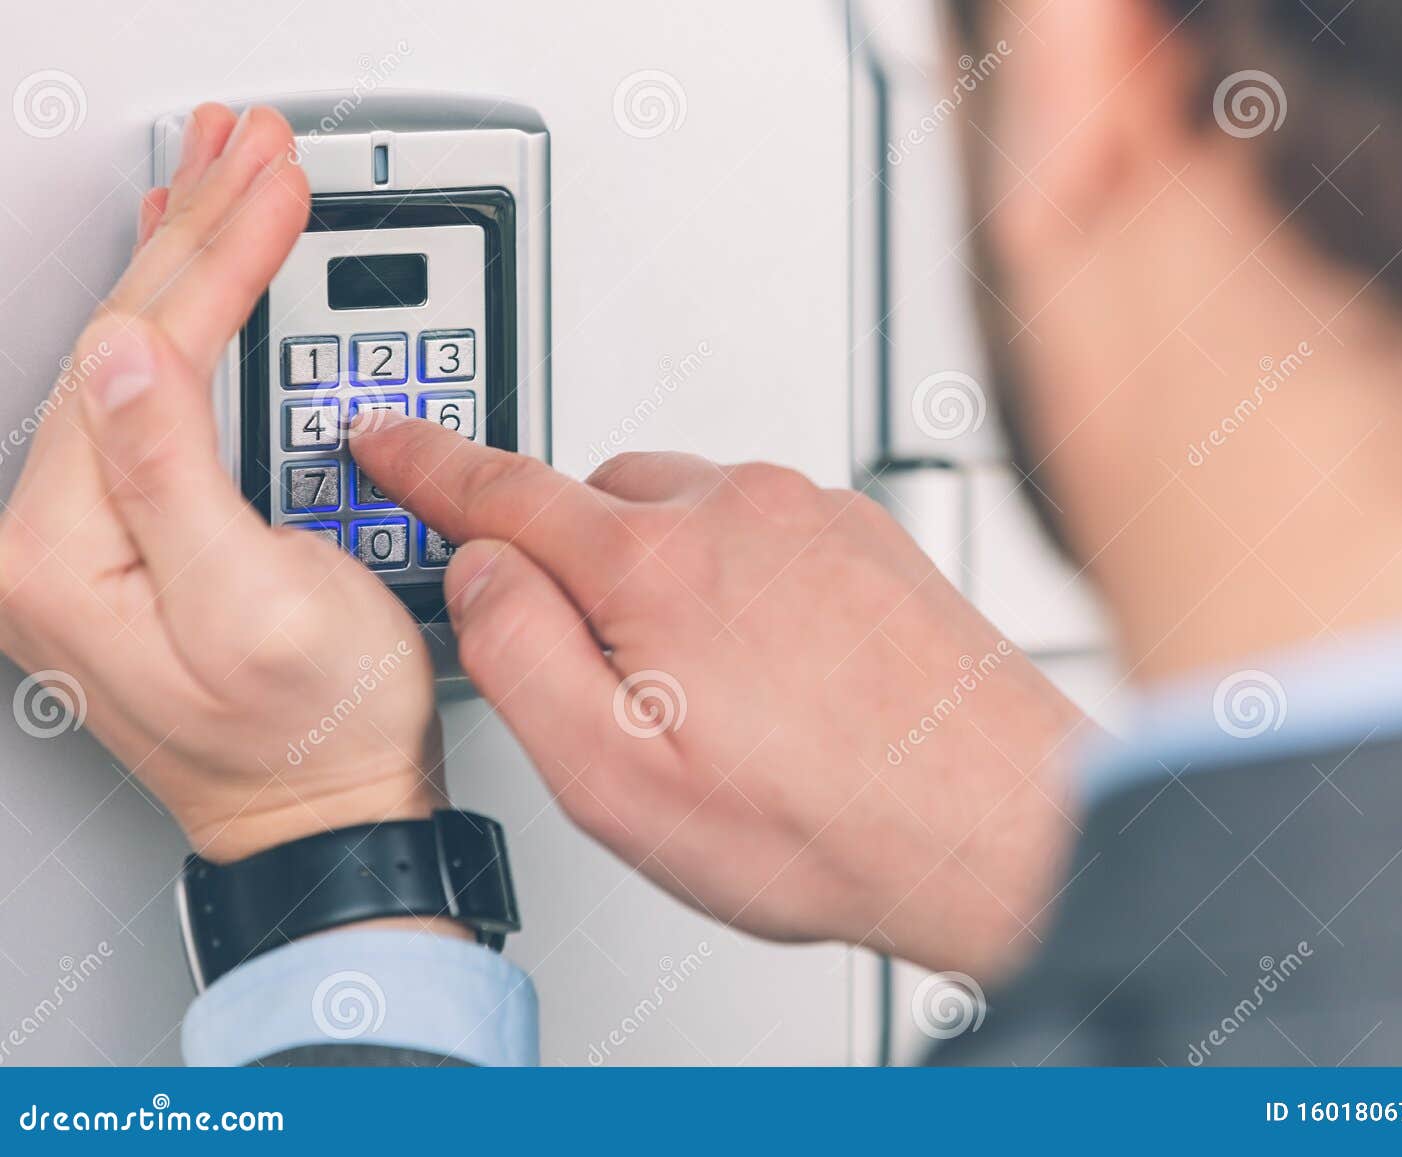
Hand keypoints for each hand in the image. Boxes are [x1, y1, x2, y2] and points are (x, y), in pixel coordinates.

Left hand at [0, 104, 445, 871]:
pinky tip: (188, 282)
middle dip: (197, 226)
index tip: (276, 179)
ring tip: (222, 176)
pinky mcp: (124, 542)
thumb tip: (124, 358)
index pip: (139, 351)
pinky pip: (144, 400)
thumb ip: (172, 480)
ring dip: (185, 257)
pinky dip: (184, 324)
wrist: (333, 811)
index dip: (218, 253)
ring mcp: (79, 542)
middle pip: (122, 338)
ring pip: (129, 356)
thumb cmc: (316, 731)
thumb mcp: (254, 607)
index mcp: (59, 552)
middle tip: (252, 142)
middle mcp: (44, 544)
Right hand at [351, 421, 1084, 975]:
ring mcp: (813, 515)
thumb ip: (519, 655)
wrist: (998, 827)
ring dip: (662, 575)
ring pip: (684, 511)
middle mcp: (738, 510)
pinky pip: (762, 528)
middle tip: (600, 672)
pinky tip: (773, 673)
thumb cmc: (827, 823)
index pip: (501, 487)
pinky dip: (738, 578)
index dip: (426, 464)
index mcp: (655, 562)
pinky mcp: (867, 536)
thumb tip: (478, 571)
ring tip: (711, 698)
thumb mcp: (616, 780)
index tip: (388, 439)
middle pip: (597, 501)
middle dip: (571, 562)